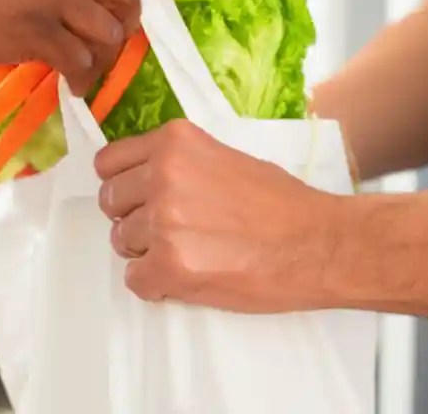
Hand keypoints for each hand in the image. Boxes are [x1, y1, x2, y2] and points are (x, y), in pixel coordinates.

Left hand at [94, 120, 340, 312]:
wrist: (319, 243)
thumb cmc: (281, 203)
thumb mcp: (223, 156)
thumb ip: (179, 163)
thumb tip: (143, 180)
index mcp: (173, 142)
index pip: (108, 163)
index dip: (121, 184)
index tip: (135, 197)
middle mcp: (162, 175)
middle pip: (110, 202)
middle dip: (132, 219)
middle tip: (169, 231)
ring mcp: (164, 221)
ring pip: (121, 242)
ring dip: (146, 252)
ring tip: (190, 253)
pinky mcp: (170, 265)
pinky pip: (135, 280)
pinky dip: (156, 285)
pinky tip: (188, 277)